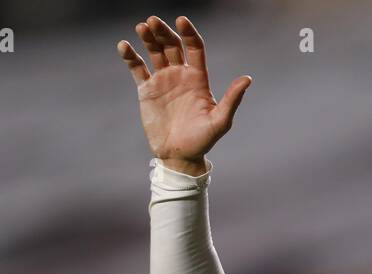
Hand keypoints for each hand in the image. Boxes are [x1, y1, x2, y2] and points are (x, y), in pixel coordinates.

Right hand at [117, 15, 251, 174]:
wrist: (179, 156)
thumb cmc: (203, 140)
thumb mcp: (220, 121)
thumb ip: (232, 100)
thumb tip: (247, 79)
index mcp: (198, 79)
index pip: (194, 48)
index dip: (189, 33)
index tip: (182, 20)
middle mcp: (180, 75)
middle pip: (172, 46)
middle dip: (164, 32)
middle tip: (153, 21)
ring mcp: (163, 81)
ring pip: (154, 52)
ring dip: (148, 38)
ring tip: (142, 27)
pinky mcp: (147, 90)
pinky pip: (137, 68)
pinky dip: (130, 56)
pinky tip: (124, 46)